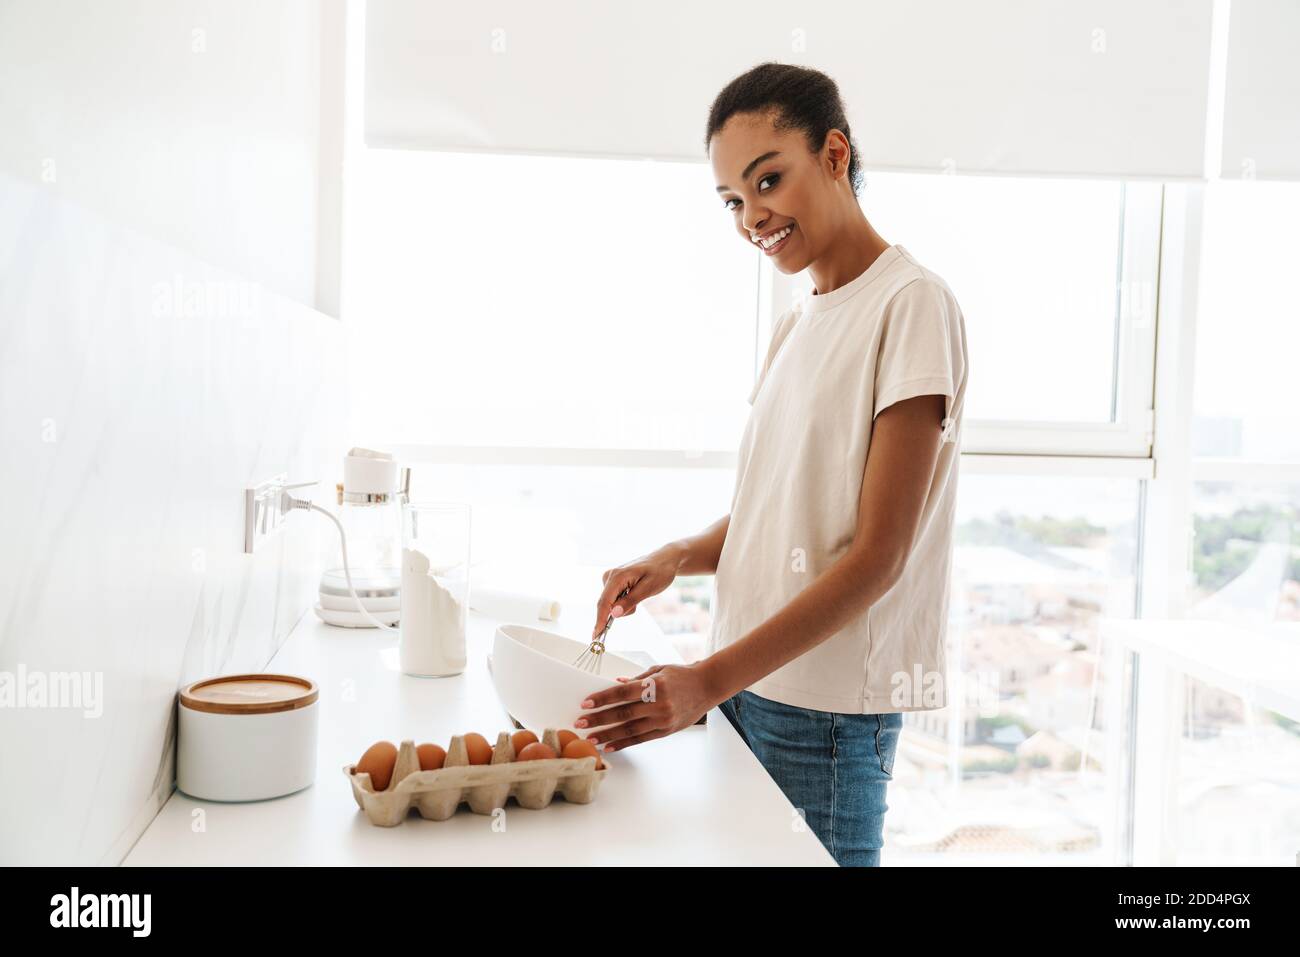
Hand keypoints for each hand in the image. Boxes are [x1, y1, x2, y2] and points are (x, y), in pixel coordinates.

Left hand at [574, 662, 720, 752]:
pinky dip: (623, 743)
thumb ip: (637, 679)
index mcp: (655, 685)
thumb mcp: (658, 670)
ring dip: (608, 735)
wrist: (708, 686)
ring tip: (591, 739)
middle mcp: (659, 704)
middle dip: (599, 720)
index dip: (603, 699)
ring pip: (630, 730)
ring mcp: (663, 719)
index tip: (585, 704)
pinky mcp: (667, 731)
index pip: (622, 693)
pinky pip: (641, 739)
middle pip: (623, 714)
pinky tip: (609, 746)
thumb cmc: (681, 675)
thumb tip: (615, 684)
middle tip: (580, 724)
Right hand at [591, 547, 682, 638]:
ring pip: (611, 604)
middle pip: (606, 605)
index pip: (604, 603)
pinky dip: (624, 602)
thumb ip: (630, 601)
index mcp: (617, 576)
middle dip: (620, 611)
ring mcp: (610, 578)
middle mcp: (610, 576)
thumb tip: (614, 615)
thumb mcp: (649, 588)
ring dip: (624, 606)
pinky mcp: (613, 582)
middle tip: (637, 605)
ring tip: (640, 594)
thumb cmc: (660, 571)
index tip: (596, 636)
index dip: (600, 620)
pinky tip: (635, 592)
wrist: (665, 559)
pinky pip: (614, 600)